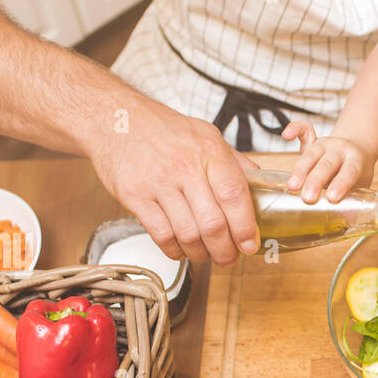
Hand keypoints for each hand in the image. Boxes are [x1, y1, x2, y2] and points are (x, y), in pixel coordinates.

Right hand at [87, 93, 260, 264]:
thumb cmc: (163, 128)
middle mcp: (185, 167)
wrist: (116, 119)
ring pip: (188, 234)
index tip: (250, 244)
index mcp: (208, 151)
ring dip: (201, 254)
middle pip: (213, 223)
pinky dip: (175, 250)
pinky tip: (181, 249)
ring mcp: (159, 183)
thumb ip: (233, 161)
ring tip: (206, 255)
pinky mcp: (135, 196)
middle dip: (225, 250)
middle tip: (229, 258)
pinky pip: (161, 235)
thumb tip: (260, 183)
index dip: (245, 226)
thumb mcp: (205, 134)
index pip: (234, 195)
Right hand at [283, 122, 374, 203]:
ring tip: (292, 187)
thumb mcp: (362, 187)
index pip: (349, 172)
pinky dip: (295, 129)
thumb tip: (345, 222)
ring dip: (300, 170)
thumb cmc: (358, 174)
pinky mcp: (313, 140)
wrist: (358, 149)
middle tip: (308, 198)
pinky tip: (286, 135)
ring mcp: (325, 144)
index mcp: (355, 160)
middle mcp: (340, 150)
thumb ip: (353, 202)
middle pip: (327, 164)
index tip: (332, 198)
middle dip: (316, 181)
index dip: (341, 184)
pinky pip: (304, 130)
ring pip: (311, 155)